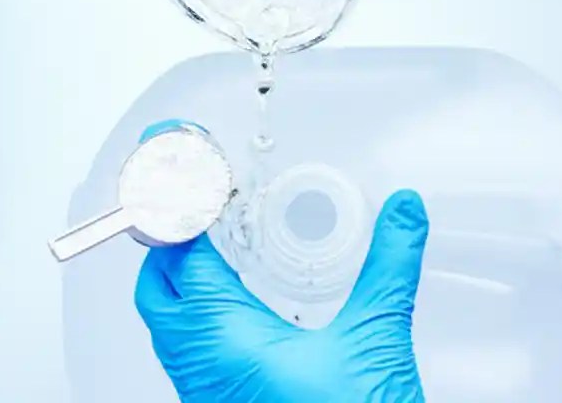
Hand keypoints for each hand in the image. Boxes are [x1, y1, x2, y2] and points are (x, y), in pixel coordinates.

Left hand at [135, 190, 428, 401]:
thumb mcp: (375, 339)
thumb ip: (389, 266)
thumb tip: (404, 212)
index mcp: (221, 337)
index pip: (179, 254)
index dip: (183, 209)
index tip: (196, 179)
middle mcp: (198, 366)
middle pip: (158, 288)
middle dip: (172, 244)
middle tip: (203, 212)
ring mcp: (204, 394)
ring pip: (170, 327)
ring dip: (185, 285)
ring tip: (224, 253)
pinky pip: (190, 356)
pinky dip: (202, 320)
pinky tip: (244, 313)